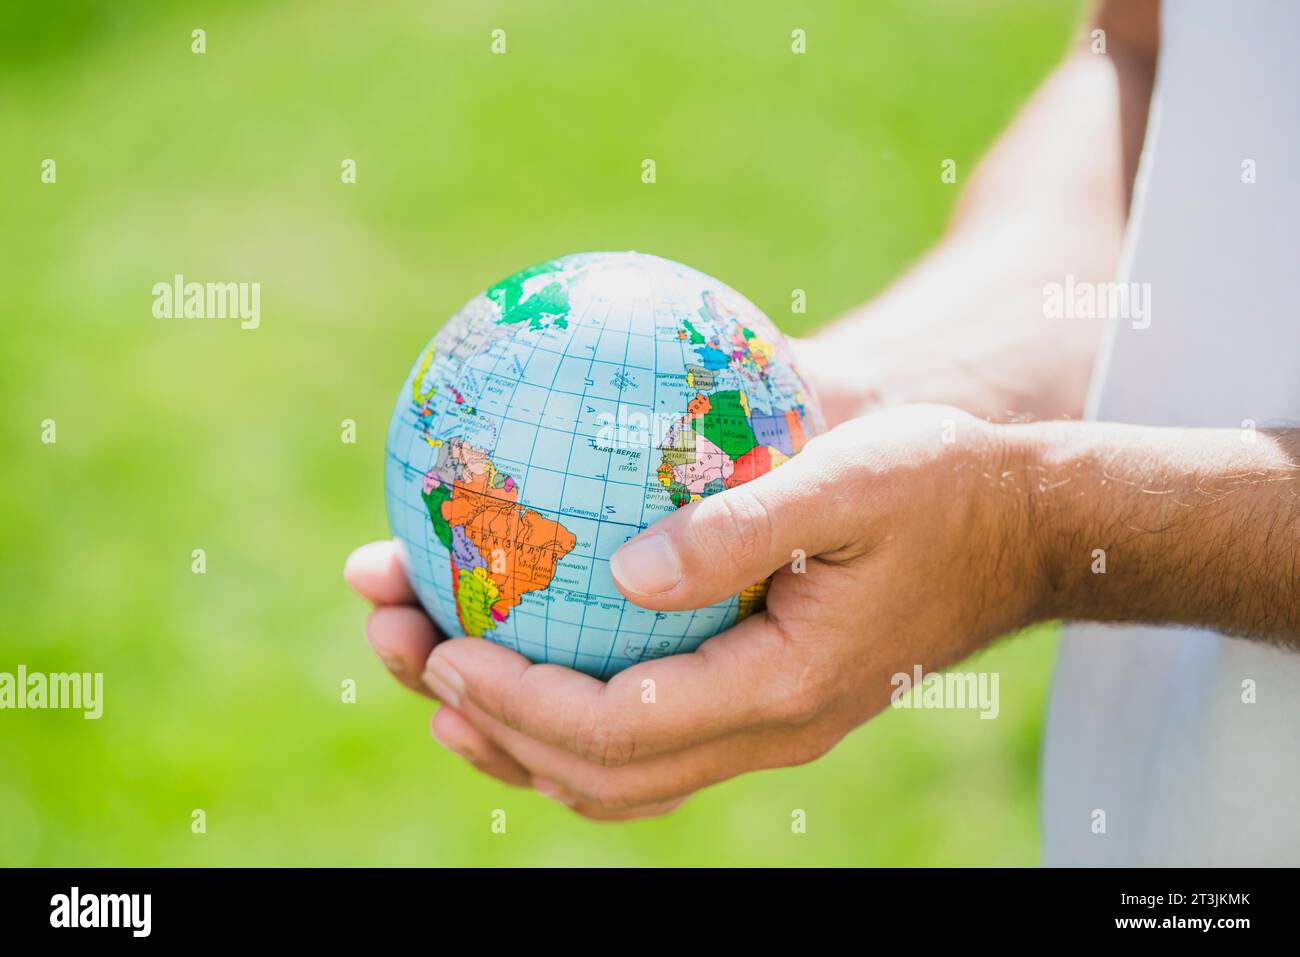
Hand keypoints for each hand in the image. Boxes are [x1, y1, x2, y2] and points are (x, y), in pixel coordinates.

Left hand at [346, 404, 1042, 818]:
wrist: (1017, 529)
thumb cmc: (942, 484)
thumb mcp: (854, 477)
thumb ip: (745, 526)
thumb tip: (626, 571)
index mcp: (782, 687)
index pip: (620, 732)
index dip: (517, 701)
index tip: (441, 646)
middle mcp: (766, 729)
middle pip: (597, 775)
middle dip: (486, 723)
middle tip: (402, 646)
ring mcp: (763, 725)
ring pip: (615, 774)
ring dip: (515, 733)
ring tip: (431, 666)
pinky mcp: (759, 697)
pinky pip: (645, 736)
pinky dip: (567, 715)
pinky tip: (524, 652)